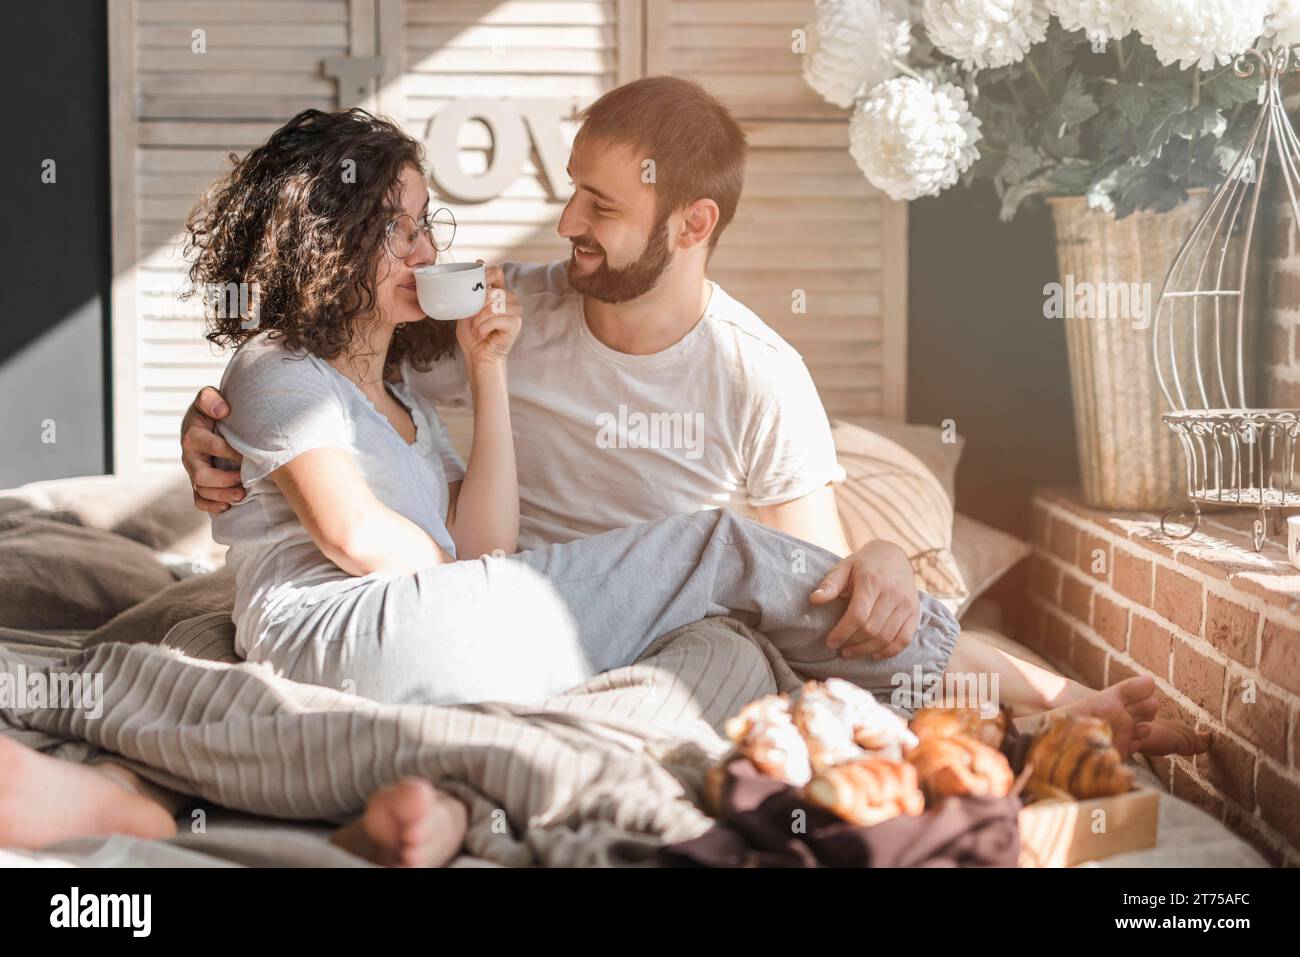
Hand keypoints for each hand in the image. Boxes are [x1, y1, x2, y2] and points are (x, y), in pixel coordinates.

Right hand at [181, 386, 244, 514]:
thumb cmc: (214, 408)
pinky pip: (199, 501)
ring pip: (201, 491)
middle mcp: (190, 456)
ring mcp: (193, 471)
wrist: (213, 420)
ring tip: (242, 495)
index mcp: (193, 435)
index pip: (210, 446)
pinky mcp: (198, 482)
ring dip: (222, 495)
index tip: (249, 455)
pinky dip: (212, 506)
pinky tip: (228, 507)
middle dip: (224, 481)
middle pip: (201, 475)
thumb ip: (210, 399)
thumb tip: (222, 410)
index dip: (230, 452)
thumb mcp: (209, 398)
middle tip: (245, 480)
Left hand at [456, 266, 521, 368]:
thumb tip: (480, 261)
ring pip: (495, 305)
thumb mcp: (467, 307)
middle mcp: (509, 299)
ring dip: (480, 319)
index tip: (474, 288)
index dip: (485, 275)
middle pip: (493, 291)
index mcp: (498, 292)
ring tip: (477, 328)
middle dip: (478, 306)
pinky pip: (497, 318)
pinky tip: (483, 333)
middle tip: (472, 319)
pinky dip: (485, 327)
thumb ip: (473, 288)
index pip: (497, 272)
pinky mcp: (516, 323)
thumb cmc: (472, 333)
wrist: (477, 354)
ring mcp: (515, 311)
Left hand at [809, 539, 919, 659]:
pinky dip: (889, 651)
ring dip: (867, 650)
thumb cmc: (863, 564)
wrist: (894, 556)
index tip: (830, 642)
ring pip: (887, 637)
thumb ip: (830, 584)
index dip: (843, 632)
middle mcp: (892, 593)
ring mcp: (906, 604)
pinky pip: (904, 639)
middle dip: (853, 643)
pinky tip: (874, 654)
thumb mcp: (844, 567)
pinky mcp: (915, 613)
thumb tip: (814, 599)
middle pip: (872, 629)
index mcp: (872, 581)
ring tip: (851, 652)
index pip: (858, 615)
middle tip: (839, 649)